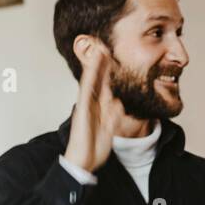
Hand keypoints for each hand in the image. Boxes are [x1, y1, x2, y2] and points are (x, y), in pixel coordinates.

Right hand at [63, 37, 123, 174]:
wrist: (84, 161)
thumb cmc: (95, 146)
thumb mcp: (111, 126)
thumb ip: (115, 113)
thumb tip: (123, 102)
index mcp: (99, 105)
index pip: (106, 83)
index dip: (111, 69)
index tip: (116, 54)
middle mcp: (91, 102)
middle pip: (98, 77)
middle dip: (102, 61)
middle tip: (107, 43)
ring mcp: (86, 104)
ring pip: (92, 79)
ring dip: (96, 62)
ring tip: (101, 46)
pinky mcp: (82, 109)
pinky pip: (86, 88)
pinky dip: (90, 75)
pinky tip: (94, 63)